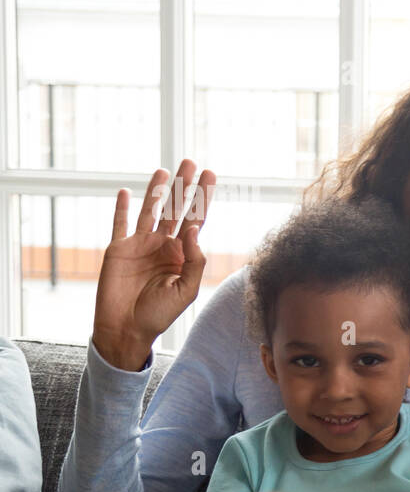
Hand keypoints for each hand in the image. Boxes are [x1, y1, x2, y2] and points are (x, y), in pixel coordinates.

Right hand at [92, 160, 216, 370]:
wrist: (126, 329)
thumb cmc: (159, 314)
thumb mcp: (186, 290)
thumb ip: (194, 260)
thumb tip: (194, 229)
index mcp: (183, 254)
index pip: (196, 219)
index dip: (203, 198)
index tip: (210, 175)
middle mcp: (163, 245)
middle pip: (176, 208)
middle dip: (184, 186)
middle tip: (191, 162)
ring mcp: (140, 244)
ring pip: (150, 209)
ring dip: (157, 189)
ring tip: (166, 170)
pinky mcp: (118, 248)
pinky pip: (119, 223)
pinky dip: (121, 207)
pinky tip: (125, 191)